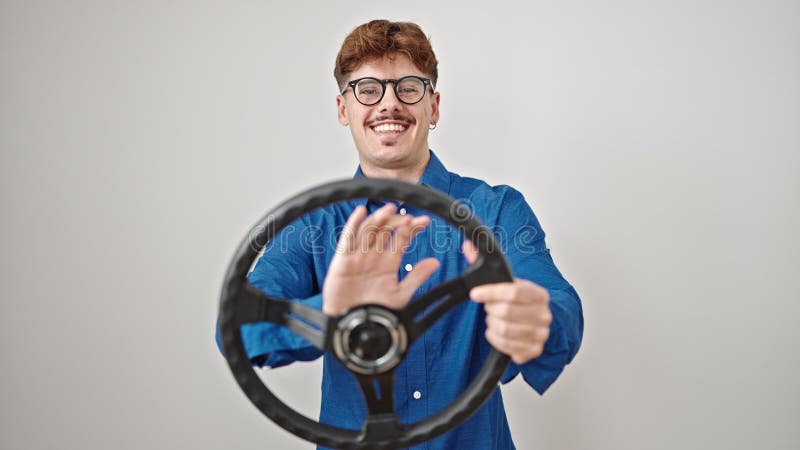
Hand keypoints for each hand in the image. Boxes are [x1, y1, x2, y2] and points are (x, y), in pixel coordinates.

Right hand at [322, 204, 439, 315]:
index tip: (424, 222)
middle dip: (397, 221)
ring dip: (379, 219)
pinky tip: (361, 212)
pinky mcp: (342, 261)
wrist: (355, 327)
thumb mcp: (401, 295)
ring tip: (390, 209)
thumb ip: (417, 278)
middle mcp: (374, 256)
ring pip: (369, 231)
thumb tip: (436, 262)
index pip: (402, 239)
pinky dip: (353, 224)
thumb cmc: (376, 313)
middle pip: (386, 231)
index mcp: (389, 263)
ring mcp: (358, 257)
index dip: (412, 228)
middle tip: (408, 216)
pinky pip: (347, 239)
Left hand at [463, 241, 551, 363]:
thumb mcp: (506, 283)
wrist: (537, 323)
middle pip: (507, 312)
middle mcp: (544, 314)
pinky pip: (507, 347)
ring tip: (494, 319)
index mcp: (539, 294)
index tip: (475, 294)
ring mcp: (541, 334)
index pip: (514, 291)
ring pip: (506, 330)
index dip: (491, 292)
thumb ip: (485, 263)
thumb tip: (469, 245)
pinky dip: (495, 339)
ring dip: (492, 324)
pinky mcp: (534, 350)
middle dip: (491, 310)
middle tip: (489, 308)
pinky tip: (496, 332)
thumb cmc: (519, 302)